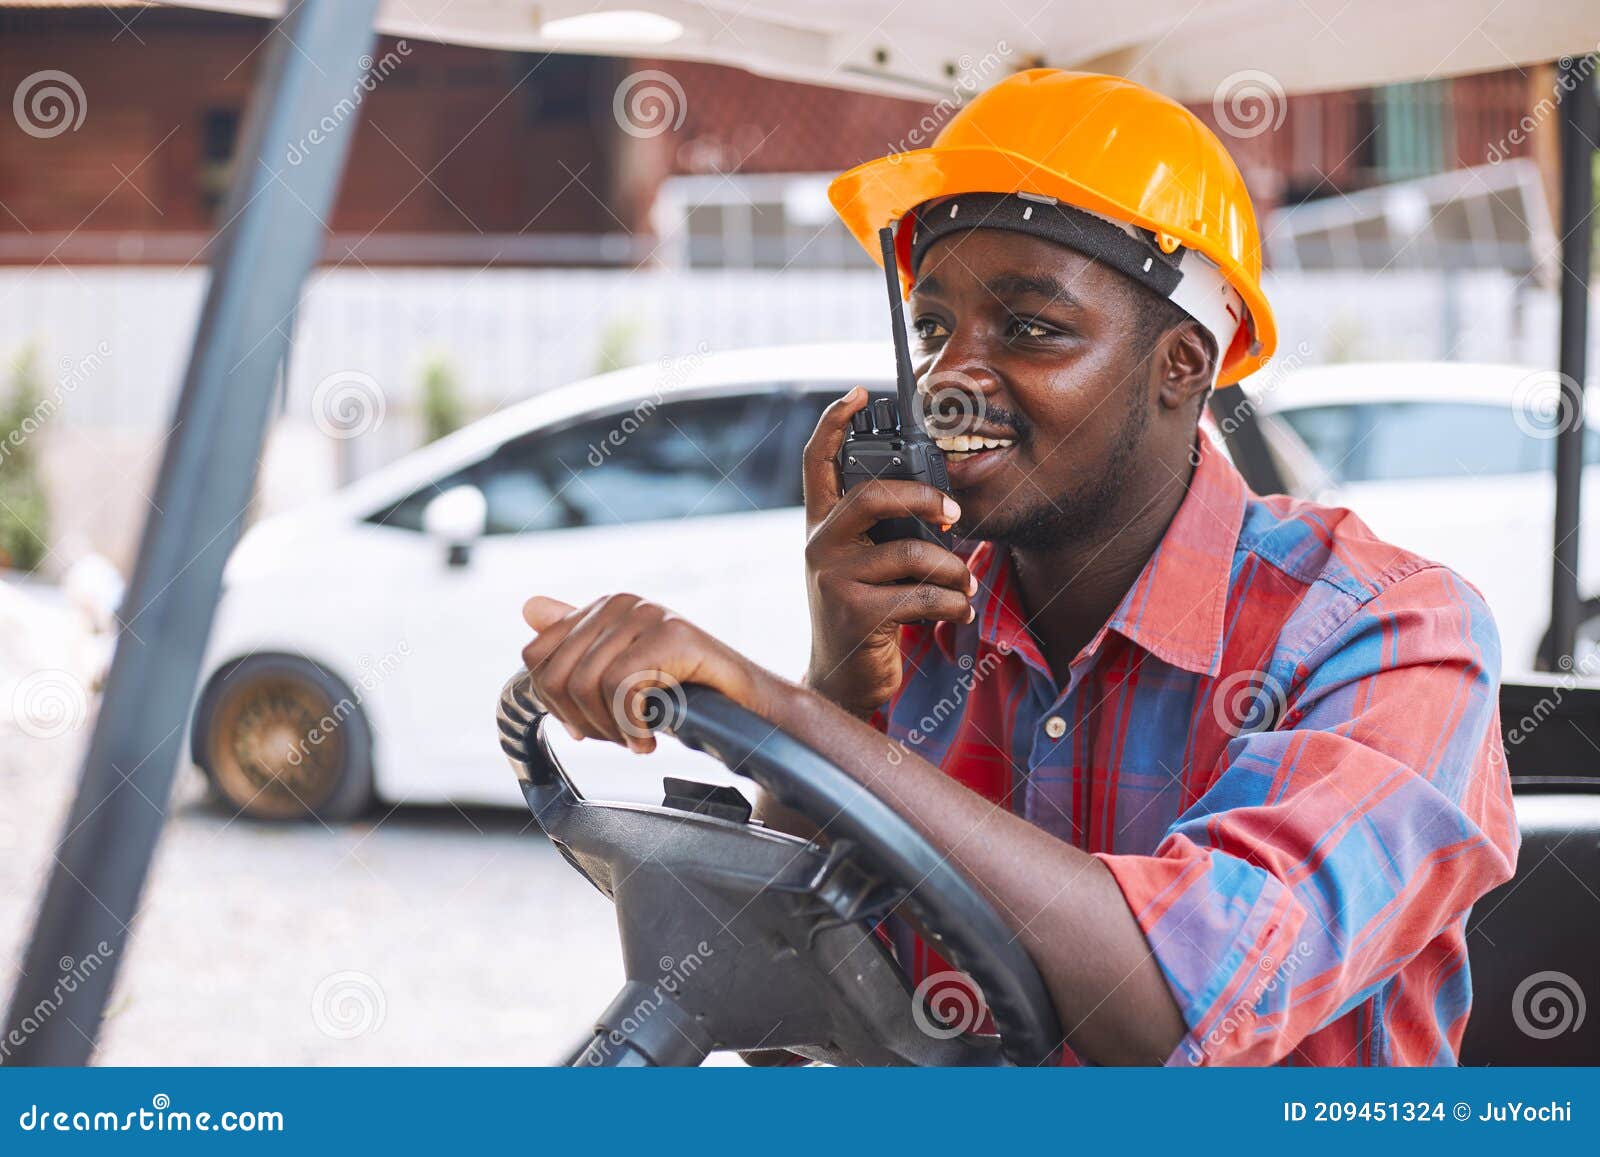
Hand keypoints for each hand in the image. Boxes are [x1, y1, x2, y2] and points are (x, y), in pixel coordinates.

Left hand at [520, 594, 776, 753]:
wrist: (748, 704)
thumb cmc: (686, 690)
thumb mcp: (622, 670)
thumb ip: (578, 640)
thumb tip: (529, 606)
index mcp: (601, 609)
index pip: (537, 658)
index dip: (556, 706)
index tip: (591, 727)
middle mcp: (619, 602)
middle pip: (556, 677)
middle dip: (585, 722)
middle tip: (620, 739)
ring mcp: (646, 613)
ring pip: (587, 685)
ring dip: (612, 729)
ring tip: (638, 741)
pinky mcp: (671, 633)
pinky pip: (621, 687)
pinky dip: (631, 725)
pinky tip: (650, 738)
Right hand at [801, 387, 975, 716]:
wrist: (841, 679)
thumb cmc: (864, 612)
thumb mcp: (862, 564)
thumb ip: (884, 532)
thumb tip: (941, 505)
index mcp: (820, 524)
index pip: (816, 462)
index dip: (834, 422)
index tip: (859, 392)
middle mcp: (818, 545)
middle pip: (873, 495)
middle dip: (926, 499)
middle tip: (954, 515)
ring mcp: (832, 579)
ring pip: (912, 553)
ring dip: (953, 571)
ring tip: (964, 586)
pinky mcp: (854, 614)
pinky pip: (921, 595)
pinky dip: (953, 604)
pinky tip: (958, 611)